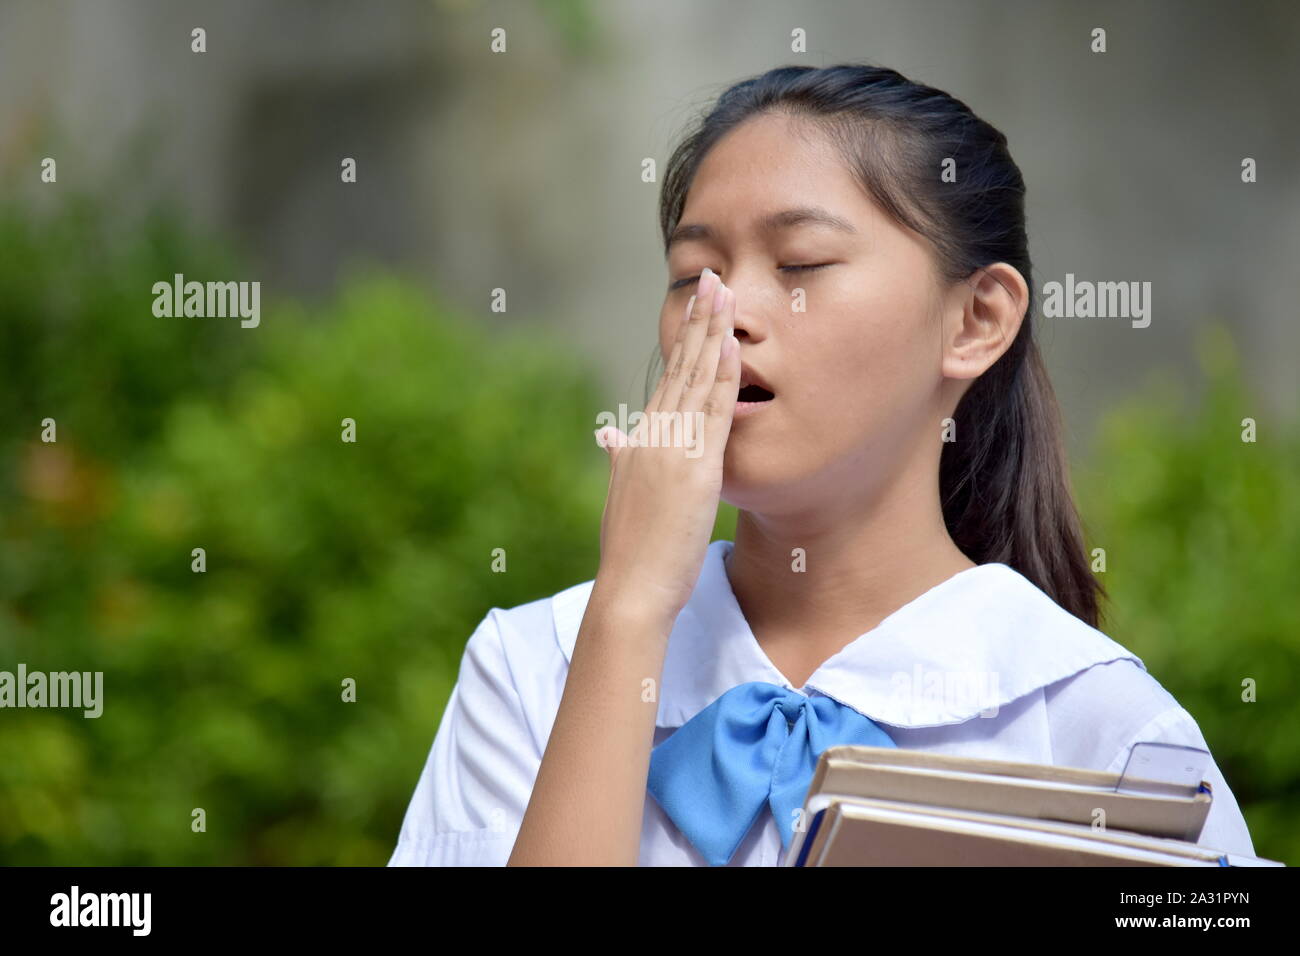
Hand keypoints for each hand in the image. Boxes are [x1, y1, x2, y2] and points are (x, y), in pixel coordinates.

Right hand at [592, 268, 739, 625]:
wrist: (631, 588)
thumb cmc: (631, 552)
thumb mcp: (623, 496)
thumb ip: (621, 459)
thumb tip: (610, 435)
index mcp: (639, 441)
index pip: (667, 379)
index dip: (683, 341)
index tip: (696, 307)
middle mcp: (652, 435)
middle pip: (679, 366)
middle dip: (697, 320)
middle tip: (712, 277)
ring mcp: (672, 448)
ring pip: (696, 379)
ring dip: (712, 333)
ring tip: (725, 294)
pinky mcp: (693, 467)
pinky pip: (712, 412)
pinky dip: (722, 376)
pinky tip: (732, 346)